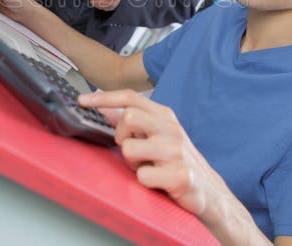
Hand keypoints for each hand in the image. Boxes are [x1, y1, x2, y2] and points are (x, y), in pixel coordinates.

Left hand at [79, 90, 224, 216]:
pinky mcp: (181, 175)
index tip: (82, 100)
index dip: (104, 97)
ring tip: (146, 168)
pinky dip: (144, 182)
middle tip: (131, 151)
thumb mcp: (154, 136)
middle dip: (121, 136)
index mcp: (164, 116)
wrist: (209, 193)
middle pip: (129, 117)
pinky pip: (143, 176)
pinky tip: (157, 183)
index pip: (131, 98)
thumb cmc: (175, 162)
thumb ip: (130, 122)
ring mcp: (177, 151)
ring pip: (130, 149)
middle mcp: (172, 129)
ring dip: (132, 163)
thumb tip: (104, 106)